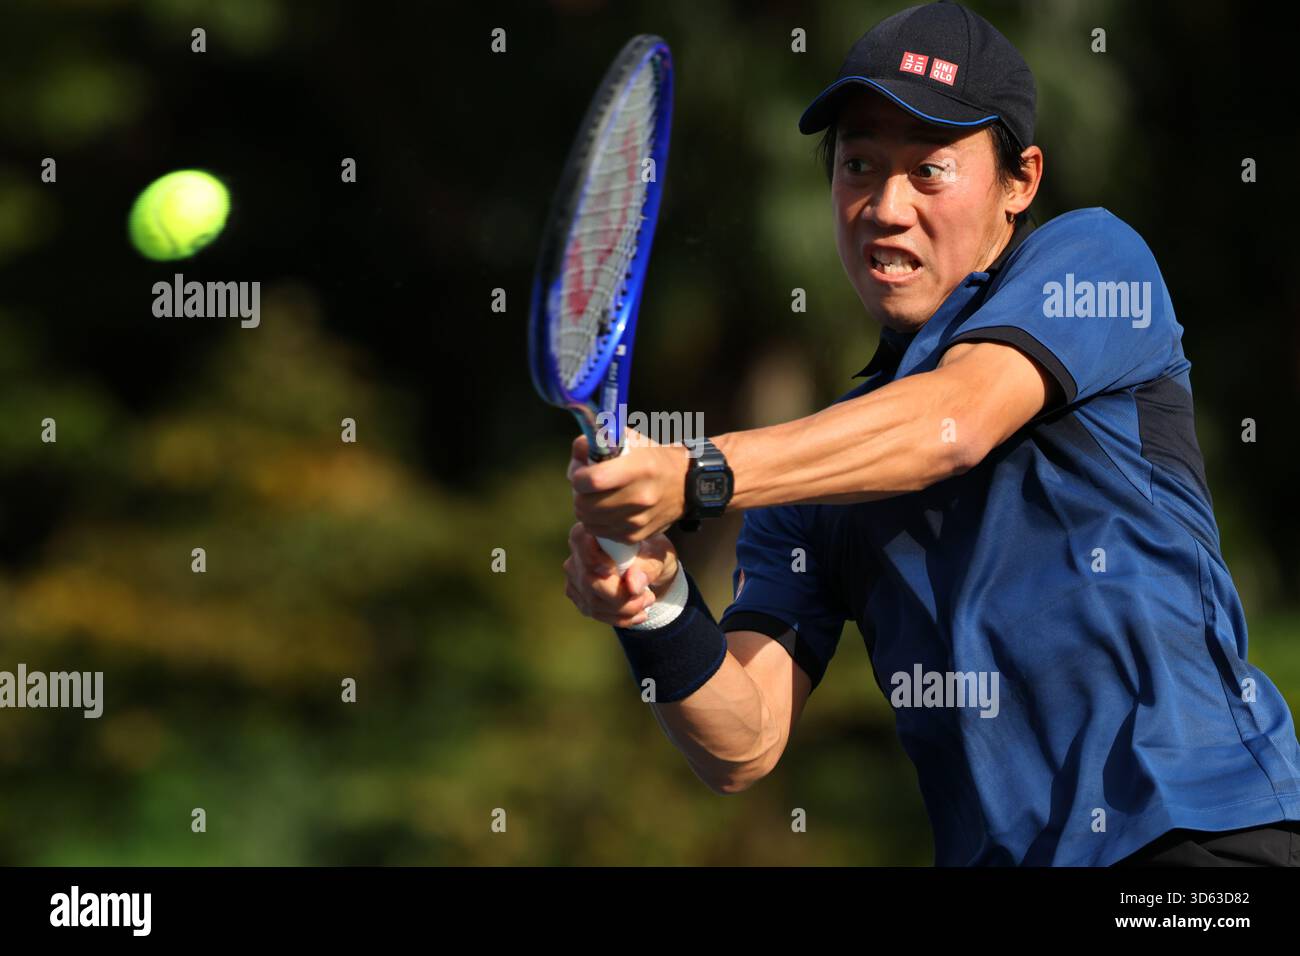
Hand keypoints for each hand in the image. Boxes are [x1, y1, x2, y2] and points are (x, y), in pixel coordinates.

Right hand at [562, 522, 679, 626]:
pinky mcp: (579, 596)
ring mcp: (575, 577)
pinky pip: (594, 613)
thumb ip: (647, 568)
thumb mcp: (658, 556)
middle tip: (648, 597)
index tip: (616, 570)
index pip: (581, 542)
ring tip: (647, 602)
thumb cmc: (652, 554)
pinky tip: (638, 614)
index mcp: (592, 531)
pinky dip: (619, 618)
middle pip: (589, 581)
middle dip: (621, 596)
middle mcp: (578, 554)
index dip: (595, 559)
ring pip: (593, 602)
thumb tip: (633, 585)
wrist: (648, 570)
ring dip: (624, 609)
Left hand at [567, 430, 689, 542]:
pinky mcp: (635, 536)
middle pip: (586, 504)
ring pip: (589, 521)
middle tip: (587, 487)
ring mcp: (638, 520)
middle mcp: (640, 497)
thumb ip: (597, 442)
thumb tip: (577, 461)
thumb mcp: (630, 439)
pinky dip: (597, 523)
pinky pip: (600, 532)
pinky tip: (607, 511)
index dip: (579, 477)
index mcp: (639, 468)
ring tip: (597, 498)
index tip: (582, 473)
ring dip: (586, 509)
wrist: (686, 484)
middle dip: (580, 494)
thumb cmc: (652, 457)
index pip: (593, 480)